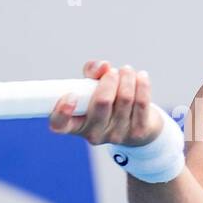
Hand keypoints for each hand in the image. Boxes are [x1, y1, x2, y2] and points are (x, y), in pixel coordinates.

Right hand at [47, 60, 162, 146]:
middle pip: (102, 103)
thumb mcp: (93, 87)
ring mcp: (116, 136)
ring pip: (125, 99)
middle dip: (109, 80)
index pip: (60, 125)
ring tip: (126, 71)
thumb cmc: (107, 102)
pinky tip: (140, 77)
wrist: (136, 124)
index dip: (62, 112)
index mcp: (75, 125)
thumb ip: (92, 73)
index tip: (71, 95)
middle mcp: (94, 135)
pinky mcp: (137, 133)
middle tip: (112, 72)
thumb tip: (103, 66)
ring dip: (127, 78)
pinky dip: (142, 85)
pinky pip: (142, 103)